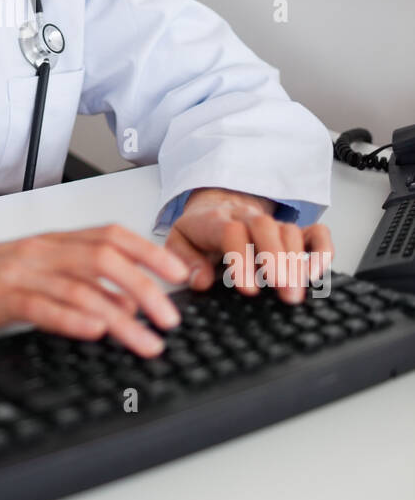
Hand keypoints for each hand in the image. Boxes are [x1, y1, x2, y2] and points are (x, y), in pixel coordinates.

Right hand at [0, 225, 191, 356]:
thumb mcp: (35, 274)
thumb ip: (79, 284)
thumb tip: (126, 303)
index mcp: (53, 243)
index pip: (112, 236)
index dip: (151, 252)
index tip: (181, 273)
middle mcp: (43, 252)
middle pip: (106, 260)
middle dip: (147, 288)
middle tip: (171, 319)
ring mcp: (22, 274)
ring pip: (83, 288)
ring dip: (122, 315)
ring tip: (147, 340)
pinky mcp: (0, 298)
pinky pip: (43, 306)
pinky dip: (73, 318)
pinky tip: (96, 331)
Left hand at [163, 187, 334, 302]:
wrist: (218, 206)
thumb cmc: (200, 231)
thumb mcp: (178, 243)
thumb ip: (182, 261)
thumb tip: (200, 280)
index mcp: (216, 221)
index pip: (231, 232)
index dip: (241, 259)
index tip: (247, 288)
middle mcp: (247, 218)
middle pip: (265, 227)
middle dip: (275, 259)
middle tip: (282, 291)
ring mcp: (273, 223)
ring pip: (290, 232)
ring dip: (296, 263)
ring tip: (295, 293)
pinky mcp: (295, 231)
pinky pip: (316, 233)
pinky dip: (322, 252)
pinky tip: (315, 275)